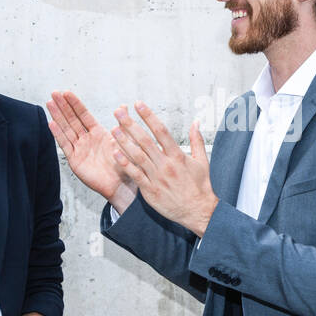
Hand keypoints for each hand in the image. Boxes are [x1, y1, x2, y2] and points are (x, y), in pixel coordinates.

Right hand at [47, 90, 135, 202]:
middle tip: (54, 93)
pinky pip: (65, 146)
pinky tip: (51, 123)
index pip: (84, 115)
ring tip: (50, 103)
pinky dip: (58, 135)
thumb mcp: (125, 140)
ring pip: (66, 130)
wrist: (122, 184)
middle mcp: (86, 140)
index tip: (66, 92)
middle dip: (63, 106)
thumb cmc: (125, 163)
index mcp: (98, 133)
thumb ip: (122, 124)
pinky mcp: (75, 161)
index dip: (75, 104)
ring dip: (58, 116)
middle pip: (72, 120)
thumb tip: (123, 106)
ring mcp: (79, 149)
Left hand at [110, 101, 217, 235]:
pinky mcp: (150, 191)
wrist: (198, 211)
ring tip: (113, 129)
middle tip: (118, 112)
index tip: (138, 104)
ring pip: (137, 156)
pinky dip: (124, 164)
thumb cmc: (200, 187)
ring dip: (123, 141)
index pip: (161, 131)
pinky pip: (135, 175)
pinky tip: (115, 153)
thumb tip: (196, 122)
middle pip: (145, 140)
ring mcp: (157, 178)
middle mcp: (166, 165)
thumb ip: (197, 140)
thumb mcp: (202, 161)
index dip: (149, 116)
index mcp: (178, 156)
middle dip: (130, 124)